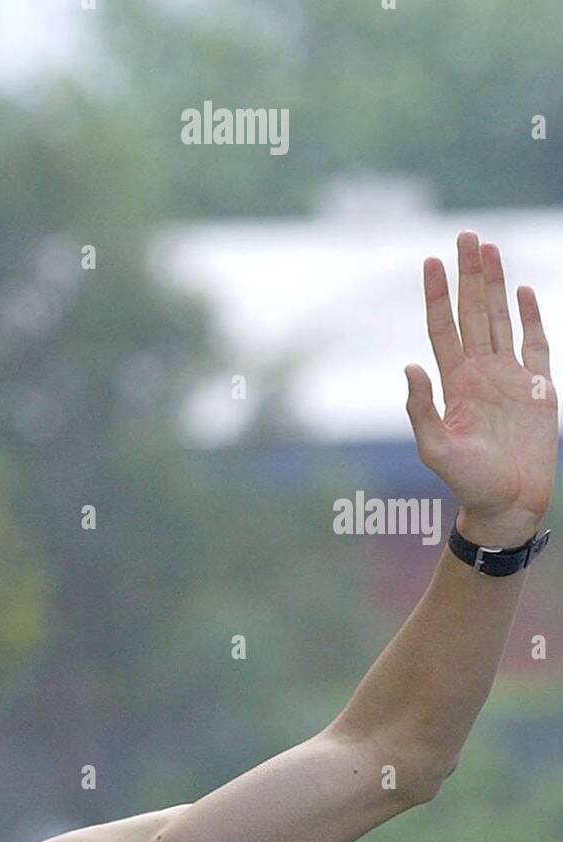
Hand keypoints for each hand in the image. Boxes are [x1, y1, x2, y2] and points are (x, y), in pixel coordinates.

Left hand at [405, 231, 557, 548]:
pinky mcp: (538, 387)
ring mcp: (509, 377)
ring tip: (490, 249)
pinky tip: (525, 291)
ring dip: (497, 284)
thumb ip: (422, 409)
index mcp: (453, 383)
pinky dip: (531, 317)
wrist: (506, 501)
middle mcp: (479, 373)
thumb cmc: (468, 481)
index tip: (430, 261)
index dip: (437, 295)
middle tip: (466, 235)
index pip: (442, 328)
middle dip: (469, 275)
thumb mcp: (435, 448)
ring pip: (501, 318)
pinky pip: (536, 344)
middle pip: (473, 312)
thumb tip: (409, 367)